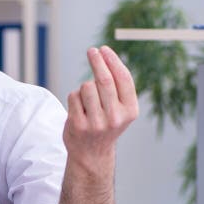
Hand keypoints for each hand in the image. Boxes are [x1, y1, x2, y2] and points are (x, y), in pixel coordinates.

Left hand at [64, 46, 137, 174]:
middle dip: (97, 61)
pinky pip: (73, 96)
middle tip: (92, 51)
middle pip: (104, 80)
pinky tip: (79, 109)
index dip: (112, 61)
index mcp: (130, 111)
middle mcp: (115, 118)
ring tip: (87, 100)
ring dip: (84, 87)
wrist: (91, 154)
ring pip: (87, 87)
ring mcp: (96, 123)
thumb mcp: (120, 109)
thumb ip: (118, 87)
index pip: (123, 79)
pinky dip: (74, 97)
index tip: (103, 49)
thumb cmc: (106, 123)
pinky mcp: (78, 125)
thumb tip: (105, 54)